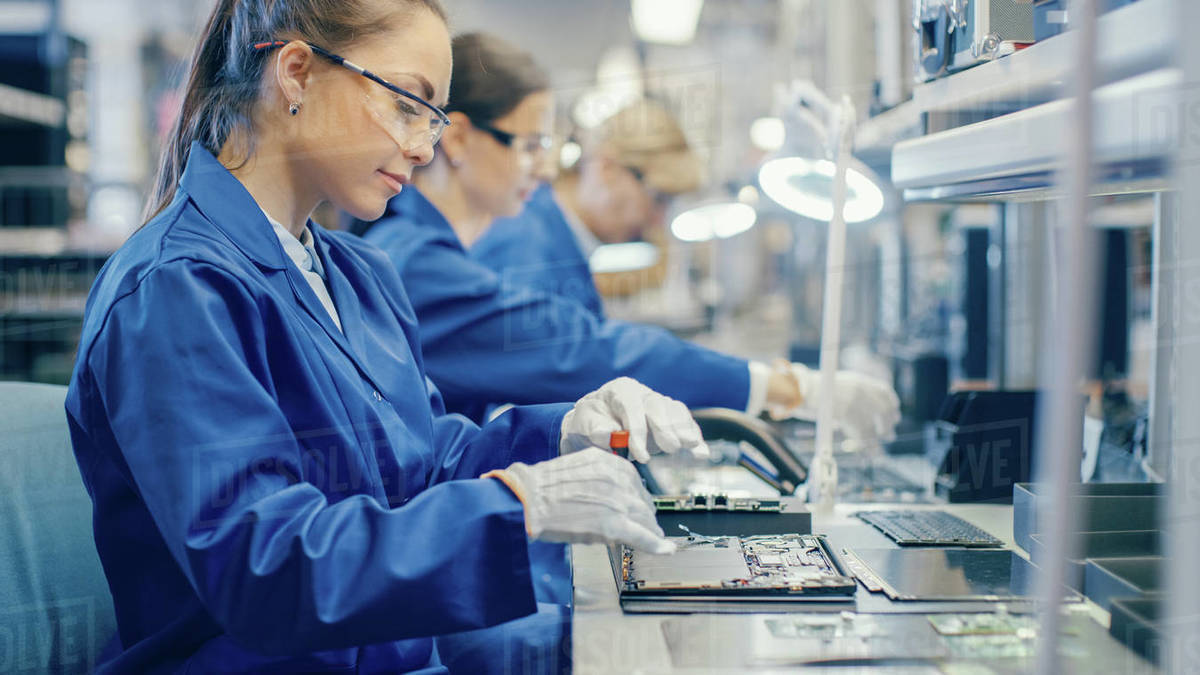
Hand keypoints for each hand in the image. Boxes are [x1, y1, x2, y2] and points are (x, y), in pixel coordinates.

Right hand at [487, 448, 674, 553]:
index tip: (639, 509)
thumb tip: (614, 494)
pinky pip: (642, 536)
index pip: (636, 485)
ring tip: (654, 540)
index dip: (638, 501)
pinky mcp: (613, 526)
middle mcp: (620, 480)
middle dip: (644, 517)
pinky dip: (656, 545)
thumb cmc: (545, 485)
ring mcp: (619, 503)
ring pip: (644, 519)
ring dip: (649, 531)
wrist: (529, 498)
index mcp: (612, 464)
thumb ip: (603, 477)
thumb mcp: (580, 468)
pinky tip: (666, 549)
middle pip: (643, 503)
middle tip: (646, 528)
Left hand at [560, 377, 707, 462]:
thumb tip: (606, 433)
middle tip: (670, 448)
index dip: (638, 431)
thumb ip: (593, 427)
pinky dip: (694, 437)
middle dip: (665, 427)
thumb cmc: (588, 421)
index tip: (640, 455)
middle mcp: (643, 393)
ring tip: (690, 446)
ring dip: (684, 429)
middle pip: (658, 405)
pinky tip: (701, 452)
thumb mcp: (582, 423)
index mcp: (621, 390)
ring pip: (675, 411)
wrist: (595, 422)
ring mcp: (658, 404)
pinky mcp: (668, 418)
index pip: (632, 407)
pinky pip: (684, 424)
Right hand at [771, 363, 900, 443]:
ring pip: (876, 423)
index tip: (895, 411)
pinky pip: (863, 435)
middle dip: (889, 422)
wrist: (801, 391)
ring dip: (883, 434)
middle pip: (883, 409)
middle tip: (890, 433)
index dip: (892, 403)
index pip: (883, 391)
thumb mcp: (837, 385)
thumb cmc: (813, 390)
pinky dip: (869, 447)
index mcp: (860, 382)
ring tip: (885, 443)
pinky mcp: (849, 416)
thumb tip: (857, 409)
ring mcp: (856, 403)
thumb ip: (850, 394)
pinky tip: (873, 454)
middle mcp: (862, 391)